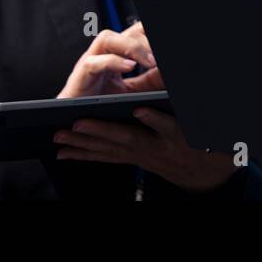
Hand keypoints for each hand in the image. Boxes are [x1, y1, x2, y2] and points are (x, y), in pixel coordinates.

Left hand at [54, 109, 241, 191]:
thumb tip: (172, 90)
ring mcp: (143, 157)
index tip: (140, 109)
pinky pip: (106, 160)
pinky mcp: (133, 160)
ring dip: (85, 145)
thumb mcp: (193, 121)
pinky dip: (84, 156)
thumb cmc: (195, 138)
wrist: (200, 171)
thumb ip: (183, 106)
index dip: (153, 118)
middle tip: (79, 124)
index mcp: (177, 135)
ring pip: (112, 151)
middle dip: (103, 132)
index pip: (167, 126)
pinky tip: (66, 154)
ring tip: (61, 138)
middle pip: (130, 139)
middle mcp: (158, 149)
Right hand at [56, 21, 157, 98]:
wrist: (74, 122)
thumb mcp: (133, 90)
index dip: (149, 36)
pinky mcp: (80, 75)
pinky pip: (94, 62)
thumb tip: (164, 71)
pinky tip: (130, 68)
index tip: (164, 52)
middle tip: (158, 57)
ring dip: (132, 47)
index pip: (137, 32)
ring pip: (107, 38)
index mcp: (117, 53)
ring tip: (150, 62)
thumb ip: (149, 80)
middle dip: (145, 39)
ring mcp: (90, 61)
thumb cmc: (101, 104)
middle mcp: (103, 52)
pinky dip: (113, 62)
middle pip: (126, 32)